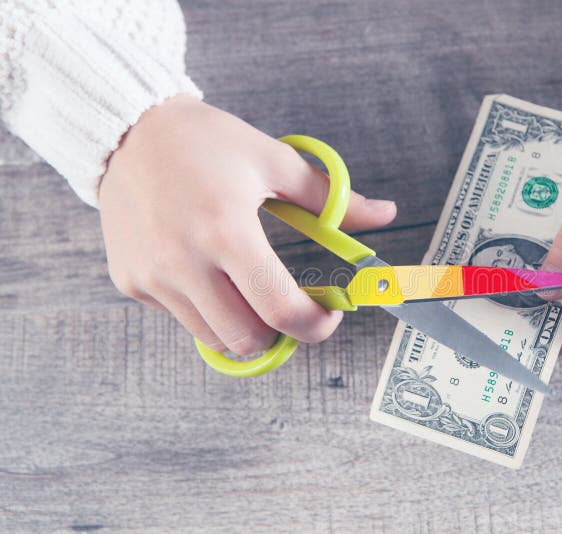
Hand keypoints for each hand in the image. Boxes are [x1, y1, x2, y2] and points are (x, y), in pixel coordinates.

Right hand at [99, 95, 395, 354]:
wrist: (127, 130)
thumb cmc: (207, 142)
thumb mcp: (274, 161)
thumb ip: (332, 198)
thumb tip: (387, 214)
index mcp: (227, 230)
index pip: (281, 309)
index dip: (316, 325)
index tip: (328, 316)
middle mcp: (184, 262)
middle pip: (248, 339)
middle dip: (280, 332)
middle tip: (289, 305)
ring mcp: (152, 276)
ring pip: (214, 337)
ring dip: (242, 323)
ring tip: (245, 284)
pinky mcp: (130, 282)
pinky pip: (182, 316)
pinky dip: (204, 306)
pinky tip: (202, 267)